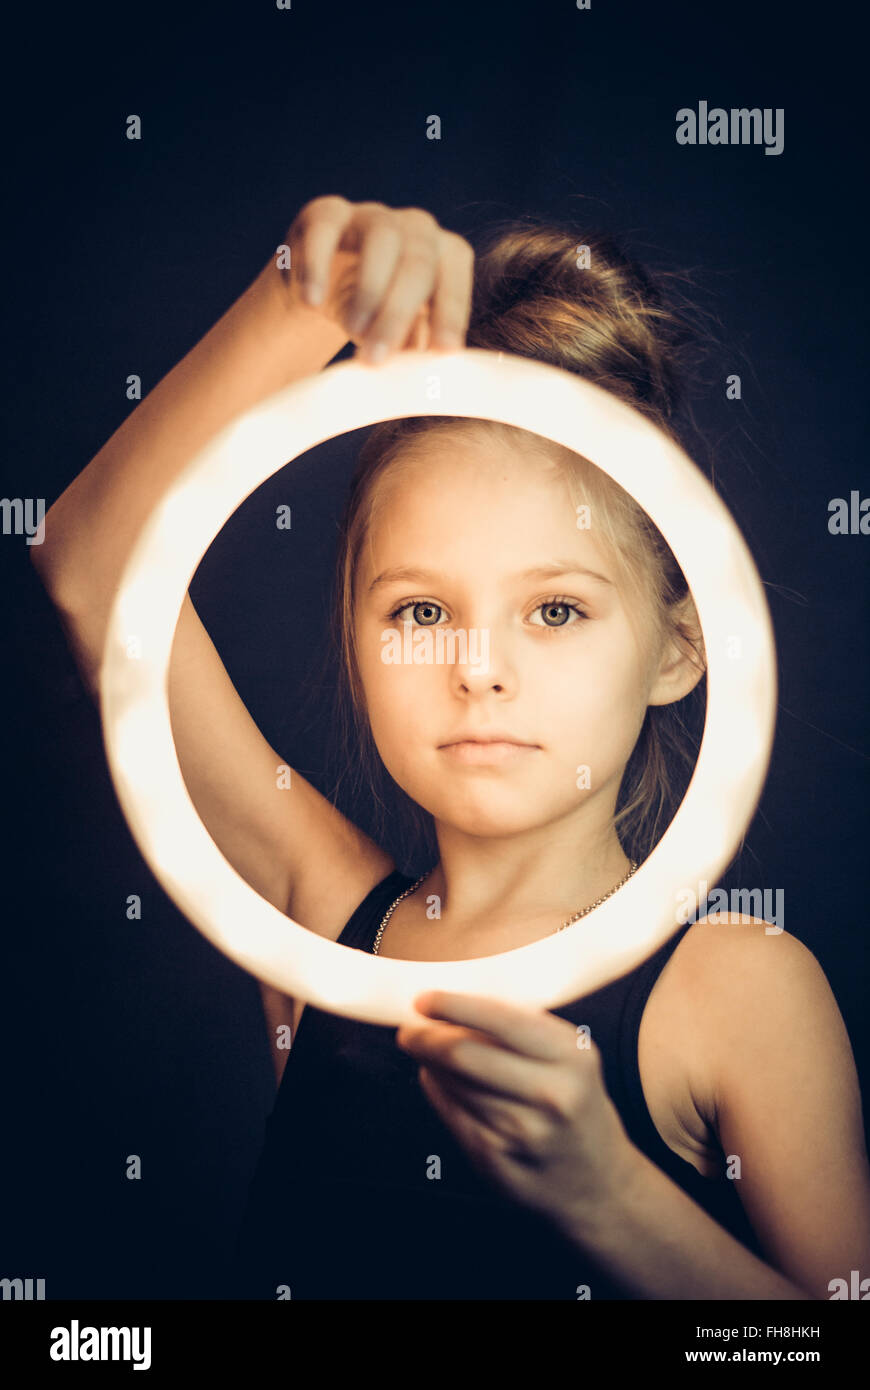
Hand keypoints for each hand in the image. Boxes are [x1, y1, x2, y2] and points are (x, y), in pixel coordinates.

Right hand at [281, 195, 474, 361]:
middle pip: (419, 259)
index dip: (452, 310)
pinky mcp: (325, 213)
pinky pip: (326, 228)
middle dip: (399, 312)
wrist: (321, 293)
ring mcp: (369, 216)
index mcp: (442, 254)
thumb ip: (413, 347)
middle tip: (378, 357)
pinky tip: (312, 302)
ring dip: (369, 288)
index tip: (443, 351)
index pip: (455, 271)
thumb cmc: (374, 316)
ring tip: (353, 331)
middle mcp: (413, 227)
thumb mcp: (398, 334)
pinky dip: (318, 265)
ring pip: (382, 236)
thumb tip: (424, 375)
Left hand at [396, 990, 637, 1236]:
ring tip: (427, 1054)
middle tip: (409, 1030)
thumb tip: (456, 1005)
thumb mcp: (571, 1058)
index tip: (424, 999)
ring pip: (453, 1085)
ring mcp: (524, 1133)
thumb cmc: (577, 1105)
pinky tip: (439, 1083)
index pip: (500, 1018)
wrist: (599, 1183)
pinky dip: (439, 1093)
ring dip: (431, 1064)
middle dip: (425, 1037)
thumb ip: (522, 1029)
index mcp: (572, 1056)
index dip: (453, 1005)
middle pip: (464, 1054)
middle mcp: (551, 1094)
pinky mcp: (498, 1162)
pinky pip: (452, 1116)